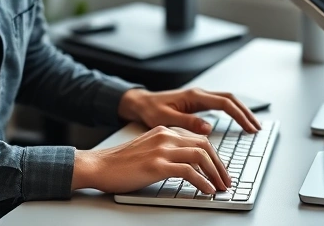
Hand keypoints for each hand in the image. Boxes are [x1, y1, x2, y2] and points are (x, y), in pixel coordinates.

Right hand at [72, 126, 230, 193]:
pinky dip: (202, 182)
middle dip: (220, 165)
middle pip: (204, 146)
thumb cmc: (120, 163)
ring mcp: (161, 150)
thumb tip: (189, 167)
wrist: (98, 165)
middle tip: (226, 181)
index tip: (220, 171)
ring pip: (200, 156)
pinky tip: (207, 190)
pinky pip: (188, 172)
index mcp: (164, 131)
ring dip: (215, 174)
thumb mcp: (148, 150)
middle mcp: (165, 136)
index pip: (198, 139)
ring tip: (220, 187)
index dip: (214, 156)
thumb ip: (167, 152)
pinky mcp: (156, 165)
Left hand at [118, 87, 260, 134]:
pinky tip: (237, 122)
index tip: (250, 128)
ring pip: (227, 101)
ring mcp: (199, 98)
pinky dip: (232, 112)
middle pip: (231, 99)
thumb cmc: (150, 110)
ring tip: (252, 126)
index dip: (240, 116)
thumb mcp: (166, 119)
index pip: (225, 103)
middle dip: (246, 112)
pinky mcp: (197, 103)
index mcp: (194, 97)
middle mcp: (199, 94)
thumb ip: (187, 122)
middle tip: (257, 128)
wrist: (140, 103)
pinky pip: (220, 105)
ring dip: (241, 111)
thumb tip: (209, 127)